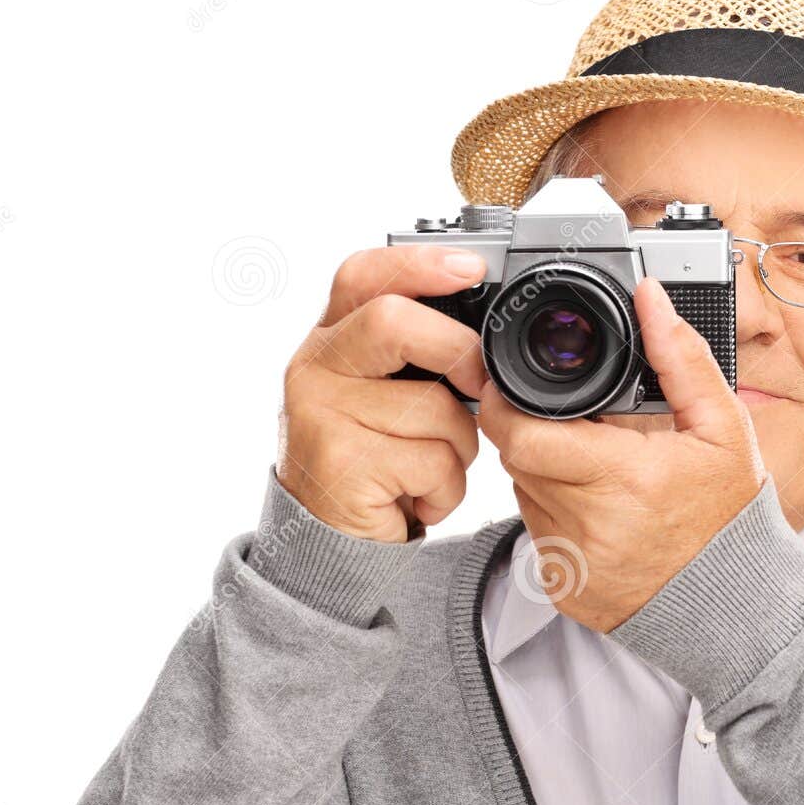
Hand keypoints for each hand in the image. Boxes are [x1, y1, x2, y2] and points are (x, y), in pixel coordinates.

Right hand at [277, 244, 488, 541]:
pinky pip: (433, 462)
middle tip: (480, 385)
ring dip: (459, 446)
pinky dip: (447, 488)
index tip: (473, 268)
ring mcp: (321, 416)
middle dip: (459, 353)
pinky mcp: (341, 465)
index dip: (419, 264)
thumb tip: (489, 333)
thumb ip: (420, 351)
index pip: (364, 275)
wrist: (332, 541)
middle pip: (395, 323)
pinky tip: (417, 497)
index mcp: (331, 338)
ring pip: (434, 406)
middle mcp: (314, 367)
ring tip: (429, 466)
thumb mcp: (390, 392)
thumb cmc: (376, 457)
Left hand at [477, 277, 766, 631]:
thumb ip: (679, 358)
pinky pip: (537, 536)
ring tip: (597, 471)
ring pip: (524, 496)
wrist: (736, 600)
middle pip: (518, 461)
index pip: (523, 435)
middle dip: (533, 434)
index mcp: (624, 478)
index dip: (507, 406)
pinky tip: (601, 513)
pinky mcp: (564, 587)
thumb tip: (650, 298)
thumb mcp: (721, 427)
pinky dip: (557, 516)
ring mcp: (572, 562)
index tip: (515, 389)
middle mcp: (590, 525)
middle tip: (571, 426)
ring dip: (546, 474)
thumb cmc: (730, 514)